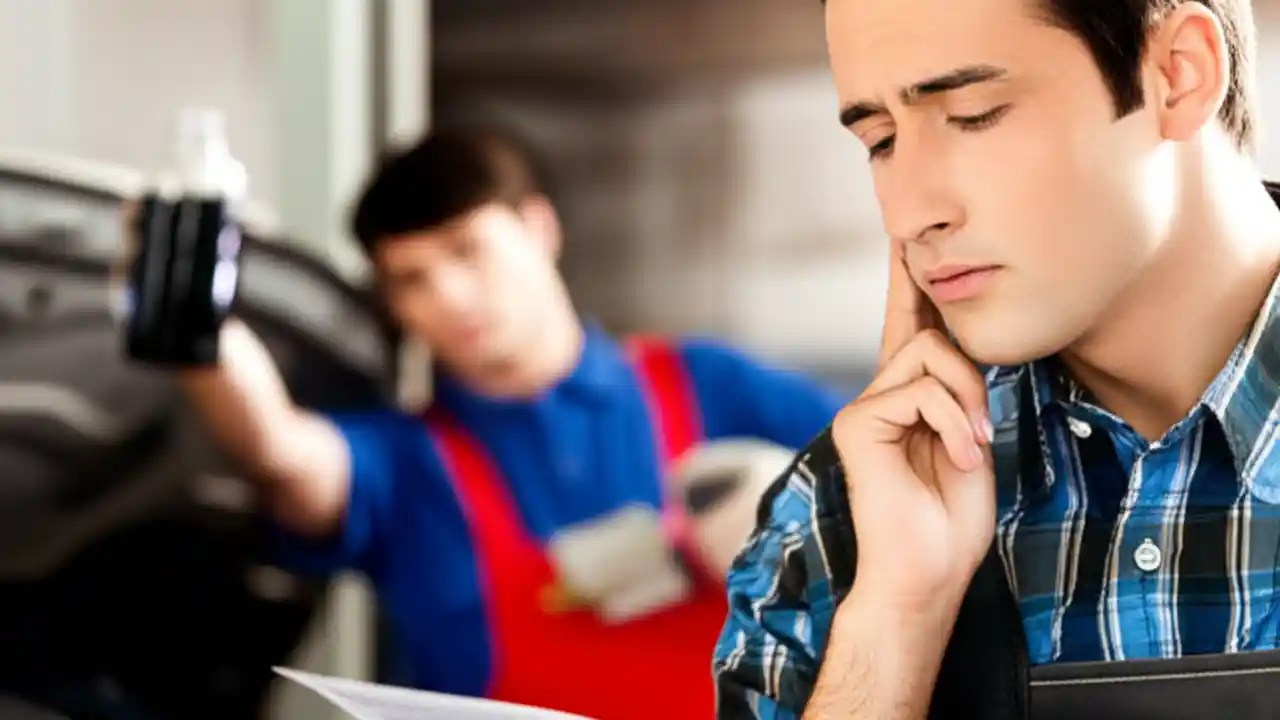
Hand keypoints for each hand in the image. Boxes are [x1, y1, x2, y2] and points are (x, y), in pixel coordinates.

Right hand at [833, 241, 994, 612]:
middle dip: (972, 375)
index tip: (898, 231)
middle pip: (931, 331)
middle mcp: (879, 394)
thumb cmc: (952, 518)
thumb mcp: (973, 439)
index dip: (904, 274)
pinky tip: (956, 459)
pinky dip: (953, 424)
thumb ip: (963, 389)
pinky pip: (920, 390)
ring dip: (968, 402)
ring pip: (931, 353)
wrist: (926, 572)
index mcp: (906, 397)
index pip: (909, 320)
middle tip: (977, 435)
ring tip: (970, 447)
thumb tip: (965, 343)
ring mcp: (863, 406)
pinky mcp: (856, 420)